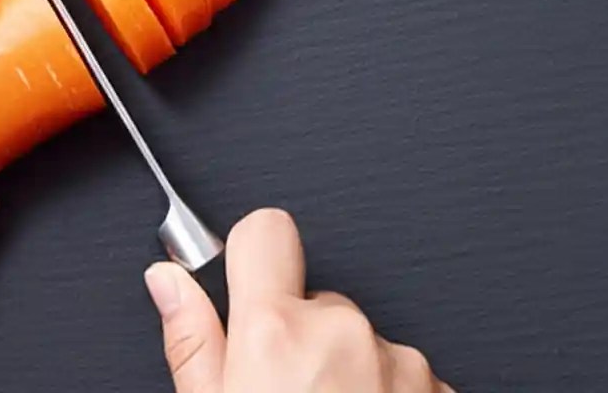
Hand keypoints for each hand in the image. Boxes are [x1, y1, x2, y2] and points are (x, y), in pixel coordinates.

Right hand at [145, 209, 453, 392]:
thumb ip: (193, 340)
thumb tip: (167, 281)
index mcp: (276, 331)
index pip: (264, 230)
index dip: (251, 251)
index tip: (248, 279)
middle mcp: (343, 334)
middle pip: (314, 299)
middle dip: (301, 337)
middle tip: (284, 392)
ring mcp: (400, 362)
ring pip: (361, 340)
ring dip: (347, 372)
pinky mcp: (440, 389)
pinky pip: (402, 374)